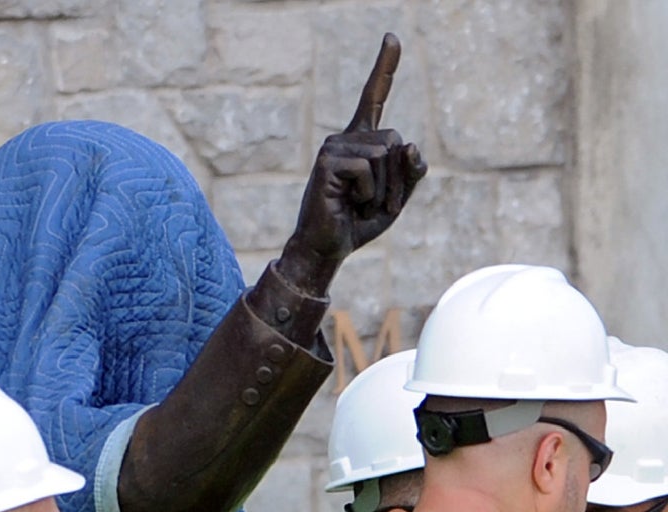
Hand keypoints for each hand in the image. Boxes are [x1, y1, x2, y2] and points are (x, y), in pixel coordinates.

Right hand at [282, 33, 426, 292]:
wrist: (328, 247)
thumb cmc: (359, 223)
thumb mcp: (397, 198)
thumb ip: (411, 171)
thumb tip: (409, 144)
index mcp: (362, 141)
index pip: (374, 97)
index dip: (385, 67)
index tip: (393, 36)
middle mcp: (346, 138)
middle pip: (397, 140)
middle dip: (398, 179)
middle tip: (378, 204)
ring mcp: (333, 147)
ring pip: (385, 155)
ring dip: (384, 189)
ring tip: (361, 205)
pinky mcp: (327, 161)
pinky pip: (368, 168)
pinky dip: (368, 192)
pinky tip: (349, 202)